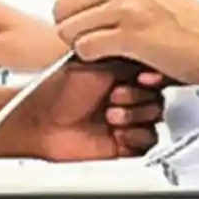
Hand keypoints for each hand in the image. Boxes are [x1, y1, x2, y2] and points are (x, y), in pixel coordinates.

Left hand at [17, 58, 164, 160]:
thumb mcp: (93, 65)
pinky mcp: (124, 143)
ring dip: (136, 117)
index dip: (152, 77)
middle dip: (139, 98)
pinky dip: (137, 136)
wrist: (39, 122)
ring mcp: (126, 119)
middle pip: (158, 97)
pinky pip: (148, 141)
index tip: (144, 78)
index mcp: (120, 72)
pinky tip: (118, 133)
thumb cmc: (57, 90)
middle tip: (115, 98)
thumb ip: (126, 60)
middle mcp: (126, 95)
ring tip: (112, 117)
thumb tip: (150, 55)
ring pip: (155, 119)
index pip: (152, 74)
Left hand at [52, 0, 198, 85]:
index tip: (85, 14)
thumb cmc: (185, 20)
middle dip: (72, 26)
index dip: (69, 1)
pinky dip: (93, 58)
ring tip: (104, 46)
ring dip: (81, 43)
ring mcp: (126, 6)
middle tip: (93, 35)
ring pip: (68, 29)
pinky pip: (84, 48)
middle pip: (60, 7)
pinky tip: (113, 56)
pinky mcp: (130, 35)